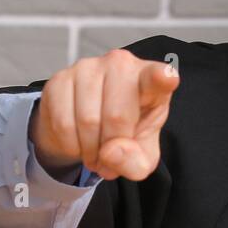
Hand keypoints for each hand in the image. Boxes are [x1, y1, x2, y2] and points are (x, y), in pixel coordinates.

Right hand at [30, 49, 179, 181]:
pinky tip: (78, 142)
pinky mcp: (59, 78)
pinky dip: (70, 145)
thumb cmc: (125, 133)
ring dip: (89, 149)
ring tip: (95, 151)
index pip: (157, 77)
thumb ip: (136, 162)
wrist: (86, 129)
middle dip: (111, 146)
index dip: (162, 78)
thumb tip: (111, 152)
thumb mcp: (141, 157)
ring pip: (87, 121)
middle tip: (110, 155)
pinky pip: (63, 123)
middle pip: (117, 116)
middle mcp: (120, 65)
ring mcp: (88, 67)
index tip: (167, 78)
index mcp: (151, 81)